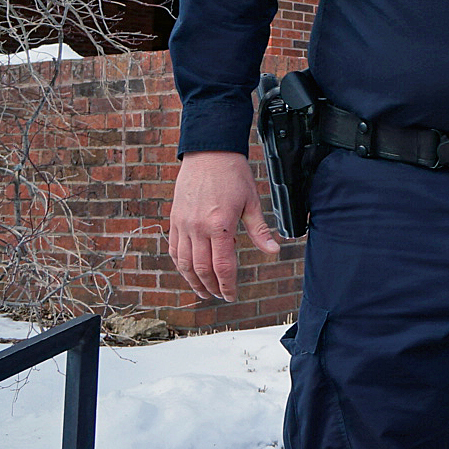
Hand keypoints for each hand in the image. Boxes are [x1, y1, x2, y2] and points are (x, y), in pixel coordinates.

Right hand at [167, 151, 278, 300]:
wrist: (209, 152)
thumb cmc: (233, 175)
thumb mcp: (252, 202)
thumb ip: (260, 231)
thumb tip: (274, 250)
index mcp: (220, 225)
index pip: (223, 266)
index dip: (228, 285)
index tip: (232, 295)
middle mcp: (197, 227)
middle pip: (202, 269)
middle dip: (212, 287)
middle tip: (221, 296)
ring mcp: (183, 224)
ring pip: (184, 263)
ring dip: (193, 281)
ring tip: (204, 291)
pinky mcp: (175, 219)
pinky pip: (174, 249)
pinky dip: (181, 265)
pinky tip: (188, 272)